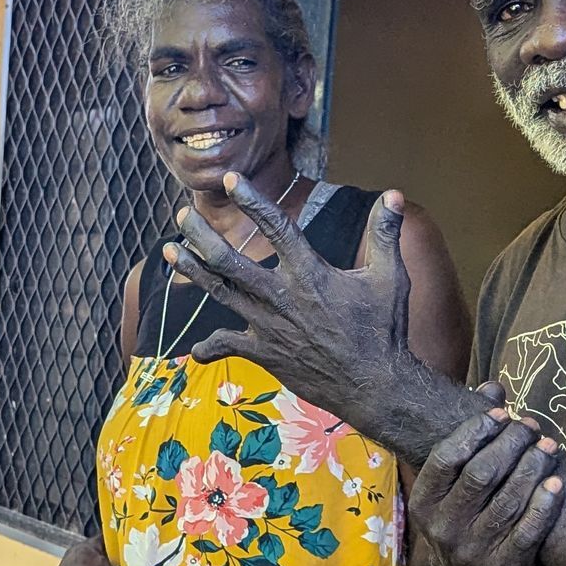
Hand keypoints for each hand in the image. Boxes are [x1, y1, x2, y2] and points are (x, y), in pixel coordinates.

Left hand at [168, 176, 411, 428]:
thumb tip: (395, 194)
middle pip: (228, 260)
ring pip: (220, 293)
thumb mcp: (389, 278)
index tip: (231, 180)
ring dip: (193, 270)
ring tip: (170, 251)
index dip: (252, 201)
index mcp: (309, 273)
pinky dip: (209, 347)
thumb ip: (386, 235)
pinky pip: (227, 346)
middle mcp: (281, 296)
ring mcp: (268, 326)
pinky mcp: (264, 353)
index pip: (275, 227)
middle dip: (201, 236)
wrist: (374, 385)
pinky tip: (197, 349)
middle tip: (183, 216)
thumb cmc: (382, 330)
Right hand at [407, 405, 564, 565]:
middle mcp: (444, 528)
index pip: (446, 458)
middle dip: (510, 444)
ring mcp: (473, 550)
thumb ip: (471, 438)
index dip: (475, 431)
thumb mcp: (453, 488)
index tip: (501, 416)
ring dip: (533, 467)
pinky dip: (545, 503)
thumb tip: (494, 387)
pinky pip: (529, 530)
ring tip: (549, 446)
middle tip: (531, 427)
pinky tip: (558, 481)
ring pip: (509, 499)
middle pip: (481, 474)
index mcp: (425, 504)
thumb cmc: (465, 521)